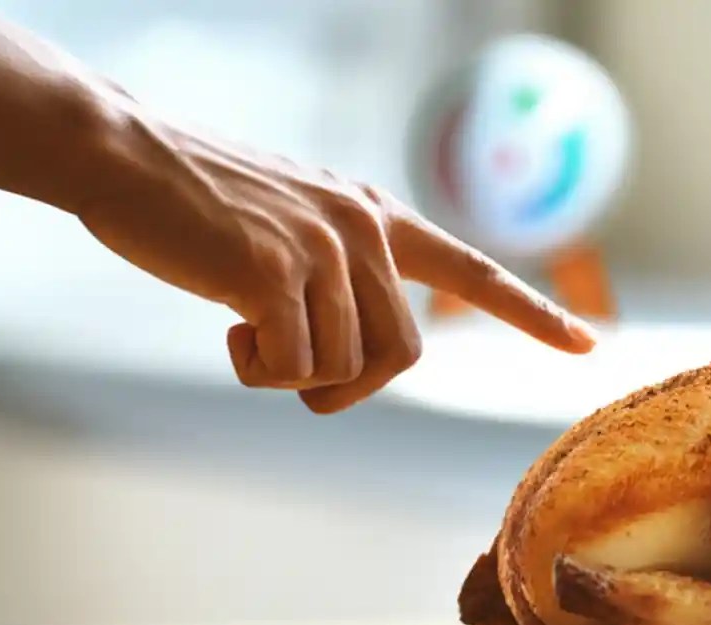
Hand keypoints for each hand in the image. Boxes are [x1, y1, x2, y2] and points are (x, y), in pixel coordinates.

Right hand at [74, 108, 597, 413]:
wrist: (126, 155)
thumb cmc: (200, 198)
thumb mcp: (295, 222)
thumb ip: (341, 269)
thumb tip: (354, 350)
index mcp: (377, 216)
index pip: (472, 270)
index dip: (531, 312)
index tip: (584, 343)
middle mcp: (365, 229)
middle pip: (402, 355)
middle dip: (348, 383)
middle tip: (286, 362)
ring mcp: (325, 248)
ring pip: (345, 369)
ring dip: (289, 372)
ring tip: (243, 322)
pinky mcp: (277, 271)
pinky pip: (292, 368)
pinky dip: (256, 367)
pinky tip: (225, 321)